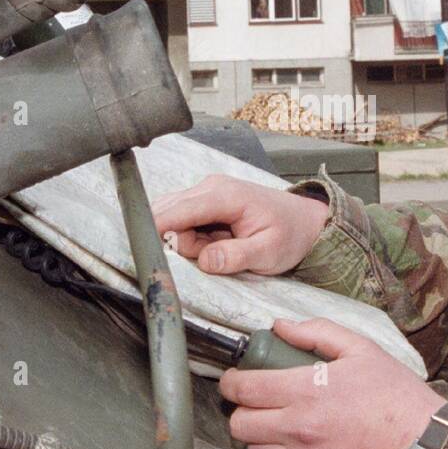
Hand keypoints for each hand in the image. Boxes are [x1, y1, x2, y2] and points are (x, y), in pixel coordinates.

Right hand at [152, 174, 328, 275]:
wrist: (304, 222)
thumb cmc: (289, 234)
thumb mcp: (268, 253)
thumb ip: (236, 257)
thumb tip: (206, 261)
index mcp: (226, 195)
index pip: (179, 209)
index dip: (157, 228)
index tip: (143, 248)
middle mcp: (211, 187)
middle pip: (169, 214)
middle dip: (179, 242)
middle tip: (211, 255)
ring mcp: (206, 192)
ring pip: (172, 219)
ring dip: (186, 241)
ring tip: (219, 248)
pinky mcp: (204, 201)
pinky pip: (182, 221)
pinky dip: (192, 238)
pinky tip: (214, 242)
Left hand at [220, 318, 445, 448]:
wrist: (428, 448)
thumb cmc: (397, 395)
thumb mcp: (361, 350)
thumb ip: (317, 332)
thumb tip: (279, 326)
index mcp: (305, 391)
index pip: (243, 390)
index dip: (231, 383)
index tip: (235, 381)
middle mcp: (299, 429)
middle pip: (239, 426)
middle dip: (242, 413)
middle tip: (259, 406)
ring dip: (264, 440)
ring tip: (286, 428)